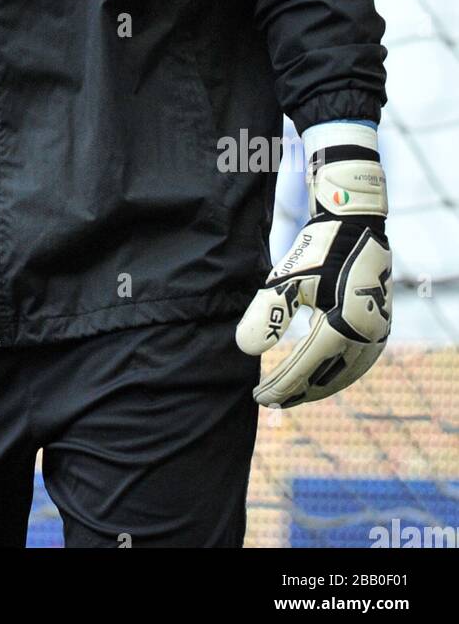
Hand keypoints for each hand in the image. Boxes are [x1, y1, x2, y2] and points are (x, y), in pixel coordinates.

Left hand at [236, 121, 391, 408]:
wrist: (353, 222)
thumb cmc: (318, 248)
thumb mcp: (288, 278)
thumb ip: (268, 312)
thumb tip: (244, 349)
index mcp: (346, 324)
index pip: (308, 367)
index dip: (283, 386)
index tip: (259, 398)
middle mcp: (368, 333)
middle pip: (329, 376)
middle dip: (299, 391)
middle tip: (270, 401)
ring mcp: (378, 330)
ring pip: (346, 372)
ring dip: (318, 385)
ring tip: (291, 394)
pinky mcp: (379, 324)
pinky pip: (357, 361)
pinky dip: (336, 373)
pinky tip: (319, 375)